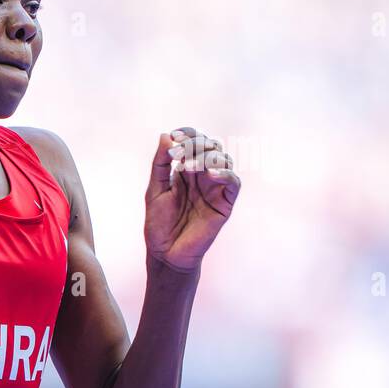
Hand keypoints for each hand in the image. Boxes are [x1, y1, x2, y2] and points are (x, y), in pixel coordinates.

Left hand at [144, 127, 240, 271]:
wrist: (165, 253)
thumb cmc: (159, 223)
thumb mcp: (155, 190)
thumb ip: (161, 164)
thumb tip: (166, 135)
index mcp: (187, 171)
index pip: (195, 143)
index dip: (189, 134)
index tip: (175, 135)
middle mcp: (203, 176)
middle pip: (211, 147)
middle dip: (196, 144)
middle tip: (179, 152)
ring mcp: (215, 189)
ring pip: (224, 160)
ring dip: (206, 158)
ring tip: (187, 168)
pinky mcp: (225, 203)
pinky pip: (233, 182)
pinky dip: (224, 174)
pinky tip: (209, 174)